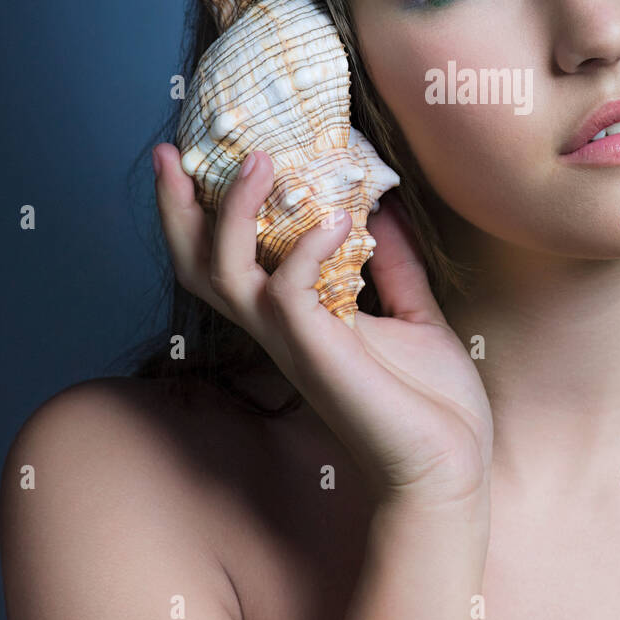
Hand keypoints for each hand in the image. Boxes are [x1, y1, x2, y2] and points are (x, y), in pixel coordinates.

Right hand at [152, 145, 492, 512]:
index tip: (192, 158)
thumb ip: (393, 265)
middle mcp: (280, 328)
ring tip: (263, 161)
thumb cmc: (431, 404)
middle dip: (176, 208)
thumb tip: (387, 208)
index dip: (200, 213)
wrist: (448, 468)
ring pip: (224, 271)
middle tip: (172, 152)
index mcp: (295, 317)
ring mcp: (294, 342)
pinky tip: (337, 221)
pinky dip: (306, 248)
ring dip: (237, 210)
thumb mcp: (414, 315)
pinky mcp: (318, 355)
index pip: (225, 260)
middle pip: (196, 266)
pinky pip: (287, 291)